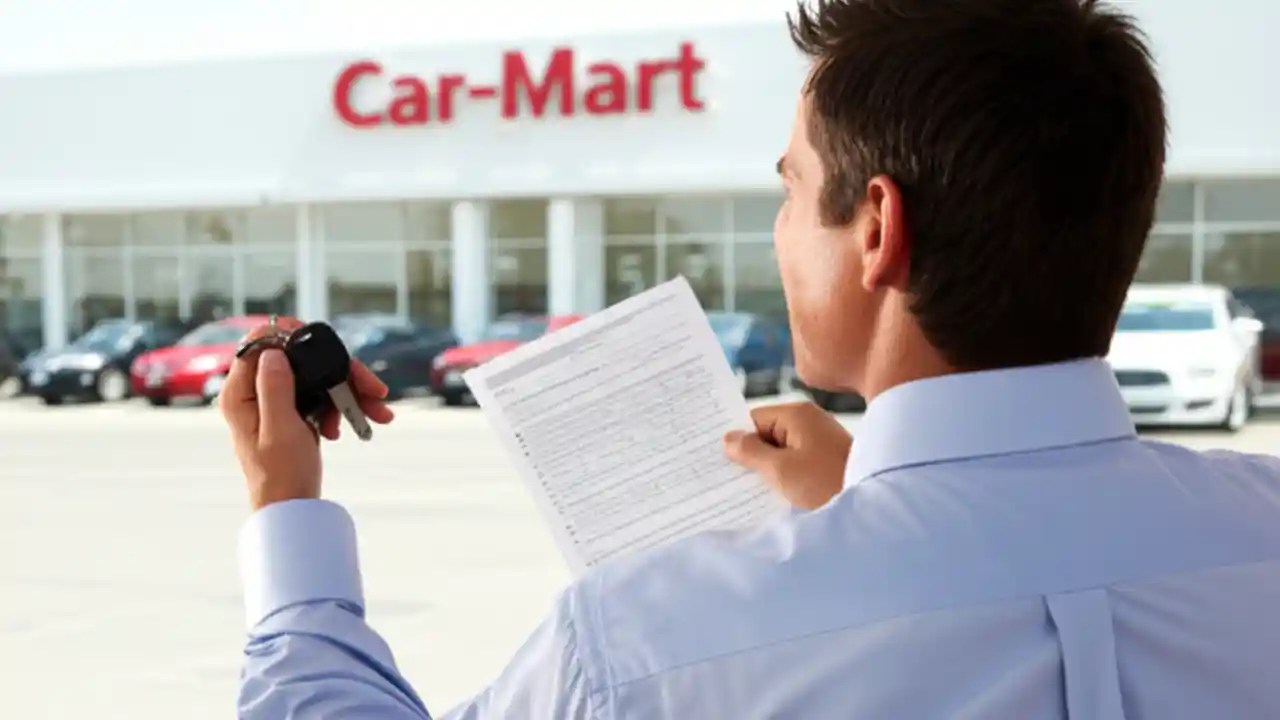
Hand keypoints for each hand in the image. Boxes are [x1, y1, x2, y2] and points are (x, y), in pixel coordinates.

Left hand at [220, 317, 395, 511]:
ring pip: (317, 378)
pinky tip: (351, 426)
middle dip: (341, 372)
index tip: (323, 342)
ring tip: (378, 412)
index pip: (260, 344)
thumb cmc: (281, 477)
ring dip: (350, 391)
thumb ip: (275, 388)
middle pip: (300, 360)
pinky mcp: (294, 412)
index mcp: (241, 394)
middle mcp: (255, 393)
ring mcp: (276, 402)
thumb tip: (275, 351)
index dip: (290, 336)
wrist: (293, 510)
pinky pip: (322, 396)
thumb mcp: (280, 430)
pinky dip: (342, 406)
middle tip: (374, 388)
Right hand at [723, 401, 852, 509]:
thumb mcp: (781, 470)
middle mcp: (808, 423)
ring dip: (764, 468)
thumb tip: (729, 439)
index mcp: (796, 415)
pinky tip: (767, 492)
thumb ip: (750, 452)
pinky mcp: (826, 461)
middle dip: (746, 454)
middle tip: (719, 474)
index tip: (711, 455)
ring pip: (779, 451)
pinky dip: (781, 475)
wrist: (872, 507)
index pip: (753, 419)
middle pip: (765, 434)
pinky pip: (794, 463)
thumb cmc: (825, 484)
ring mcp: (819, 442)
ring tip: (738, 487)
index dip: (734, 437)